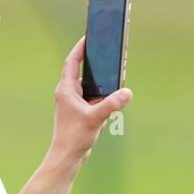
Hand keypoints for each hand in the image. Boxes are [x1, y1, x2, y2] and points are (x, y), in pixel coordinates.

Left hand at [50, 36, 132, 163]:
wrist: (67, 156)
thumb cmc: (74, 137)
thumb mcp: (96, 118)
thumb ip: (112, 104)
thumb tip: (127, 92)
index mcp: (66, 90)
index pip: (72, 62)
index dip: (80, 48)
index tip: (88, 37)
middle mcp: (68, 94)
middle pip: (82, 72)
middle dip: (95, 64)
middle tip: (107, 55)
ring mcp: (73, 104)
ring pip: (89, 87)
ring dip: (100, 83)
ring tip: (113, 78)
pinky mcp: (79, 113)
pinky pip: (91, 99)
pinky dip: (101, 97)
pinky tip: (111, 102)